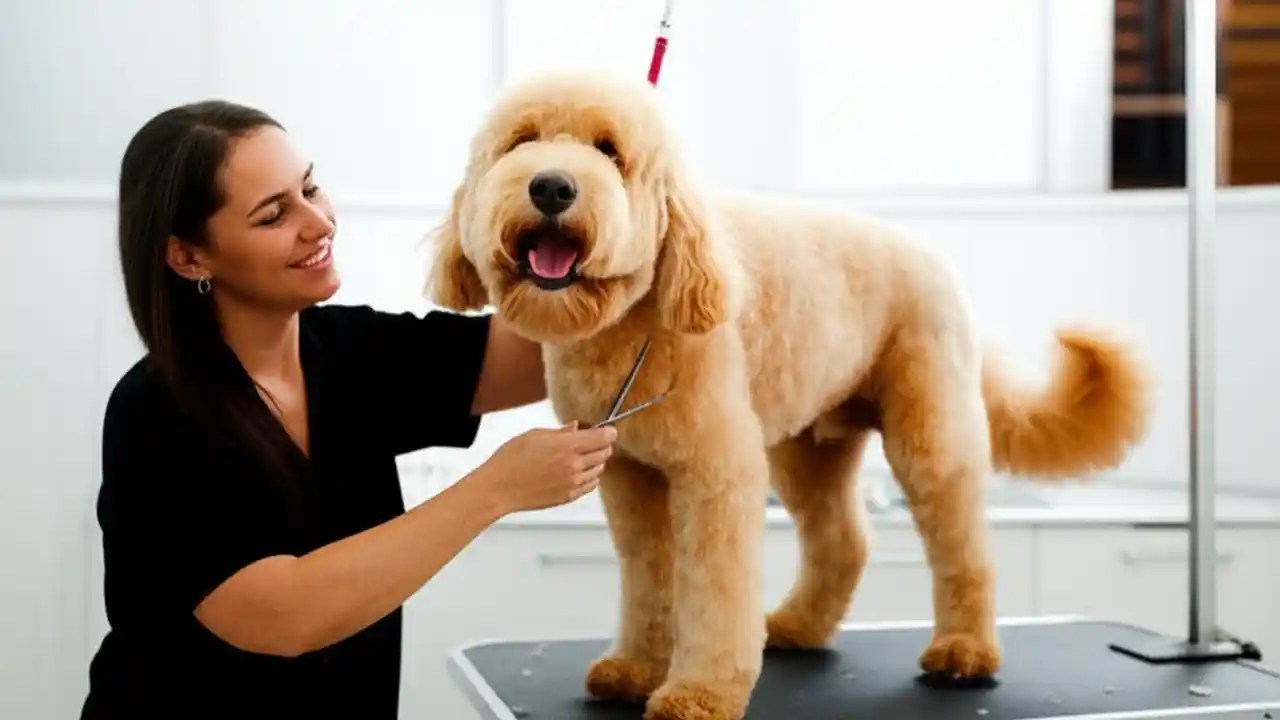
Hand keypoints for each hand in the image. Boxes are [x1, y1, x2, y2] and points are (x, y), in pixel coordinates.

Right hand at [470, 422, 617, 514]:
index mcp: (567, 446)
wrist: (500, 487)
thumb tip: (576, 427)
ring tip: (585, 457)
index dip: (608, 432)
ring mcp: (573, 483)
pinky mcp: (569, 496)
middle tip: (595, 442)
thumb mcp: (535, 435)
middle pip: (605, 453)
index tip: (608, 430)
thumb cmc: (511, 460)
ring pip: (599, 470)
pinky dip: (591, 477)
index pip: (602, 437)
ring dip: (597, 462)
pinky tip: (581, 472)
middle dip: (603, 445)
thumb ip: (560, 432)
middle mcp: (574, 465)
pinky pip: (590, 485)